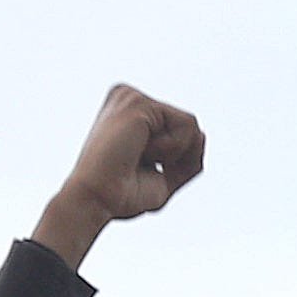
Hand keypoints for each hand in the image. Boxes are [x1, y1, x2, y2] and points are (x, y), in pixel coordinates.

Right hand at [34, 84, 204, 265]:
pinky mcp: (140, 103)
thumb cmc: (121, 195)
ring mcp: (133, 97)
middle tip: (138, 167)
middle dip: (176, 157)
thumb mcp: (163, 178)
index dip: (172, 160)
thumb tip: (201, 134)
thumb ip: (186, 158)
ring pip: (190, 125)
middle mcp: (129, 98)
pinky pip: (187, 125)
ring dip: (173, 154)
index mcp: (130, 112)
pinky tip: (141, 151)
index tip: (137, 170)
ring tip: (137, 157)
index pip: (177, 130)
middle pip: (187, 126)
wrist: (95, 200)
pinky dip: (172, 149)